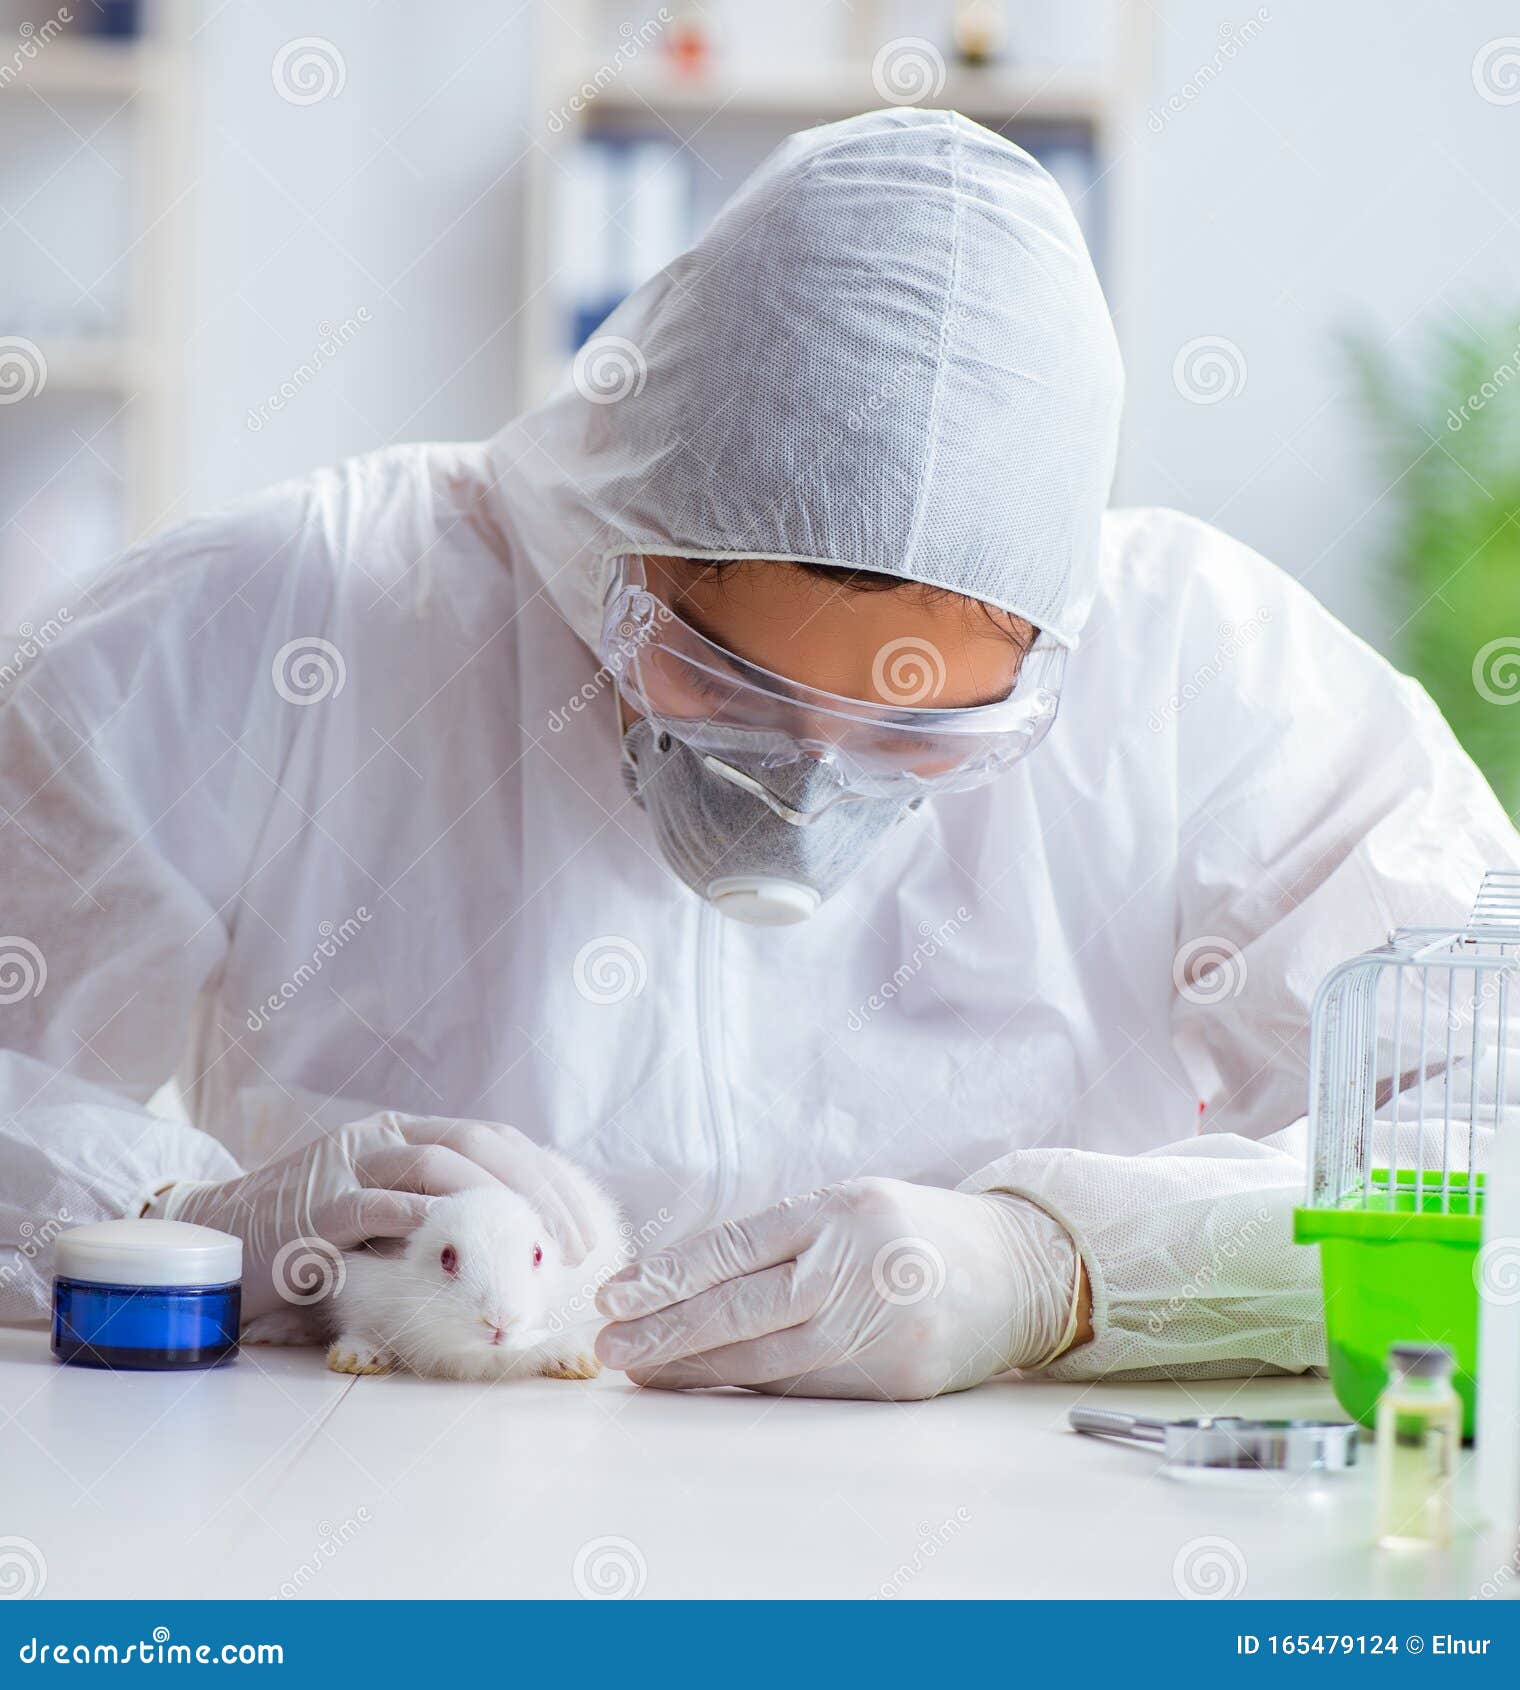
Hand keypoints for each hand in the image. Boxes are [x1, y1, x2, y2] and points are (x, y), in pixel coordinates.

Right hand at [149, 1111, 597, 1317]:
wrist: (216, 1244)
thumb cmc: (315, 1244)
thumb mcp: (388, 1223)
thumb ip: (441, 1218)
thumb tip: (528, 1252)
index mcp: (405, 1134)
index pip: (494, 1139)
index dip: (547, 1177)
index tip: (588, 1225)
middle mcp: (380, 1139)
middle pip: (475, 1143)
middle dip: (535, 1191)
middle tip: (572, 1245)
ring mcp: (346, 1167)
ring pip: (432, 1162)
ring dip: (491, 1204)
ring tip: (530, 1248)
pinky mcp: (314, 1208)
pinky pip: (374, 1204)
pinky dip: (420, 1218)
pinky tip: (457, 1240)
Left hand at [594, 1177, 1082, 1399]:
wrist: (1019, 1267)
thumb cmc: (911, 1231)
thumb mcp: (850, 1206)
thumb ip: (781, 1241)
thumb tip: (680, 1286)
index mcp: (844, 1209)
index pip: (737, 1247)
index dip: (669, 1275)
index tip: (614, 1297)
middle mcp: (864, 1266)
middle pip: (746, 1309)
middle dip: (668, 1332)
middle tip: (611, 1348)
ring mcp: (886, 1326)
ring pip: (770, 1359)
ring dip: (700, 1370)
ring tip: (646, 1372)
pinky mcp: (901, 1377)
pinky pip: (809, 1387)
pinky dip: (754, 1387)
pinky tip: (711, 1385)